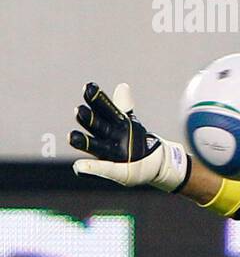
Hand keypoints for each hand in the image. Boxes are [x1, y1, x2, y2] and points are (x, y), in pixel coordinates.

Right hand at [69, 82, 190, 191]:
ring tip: (72, 137)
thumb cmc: (133, 138)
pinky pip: (104, 169)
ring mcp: (110, 153)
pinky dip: (91, 168)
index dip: (97, 99)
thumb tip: (122, 86)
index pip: (104, 108)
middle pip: (97, 125)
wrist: (150, 161)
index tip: (89, 86)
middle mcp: (107, 136)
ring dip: (83, 142)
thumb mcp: (129, 121)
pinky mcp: (115, 170)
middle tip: (79, 110)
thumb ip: (124, 105)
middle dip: (88, 119)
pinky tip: (78, 167)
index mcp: (112, 122)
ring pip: (95, 145)